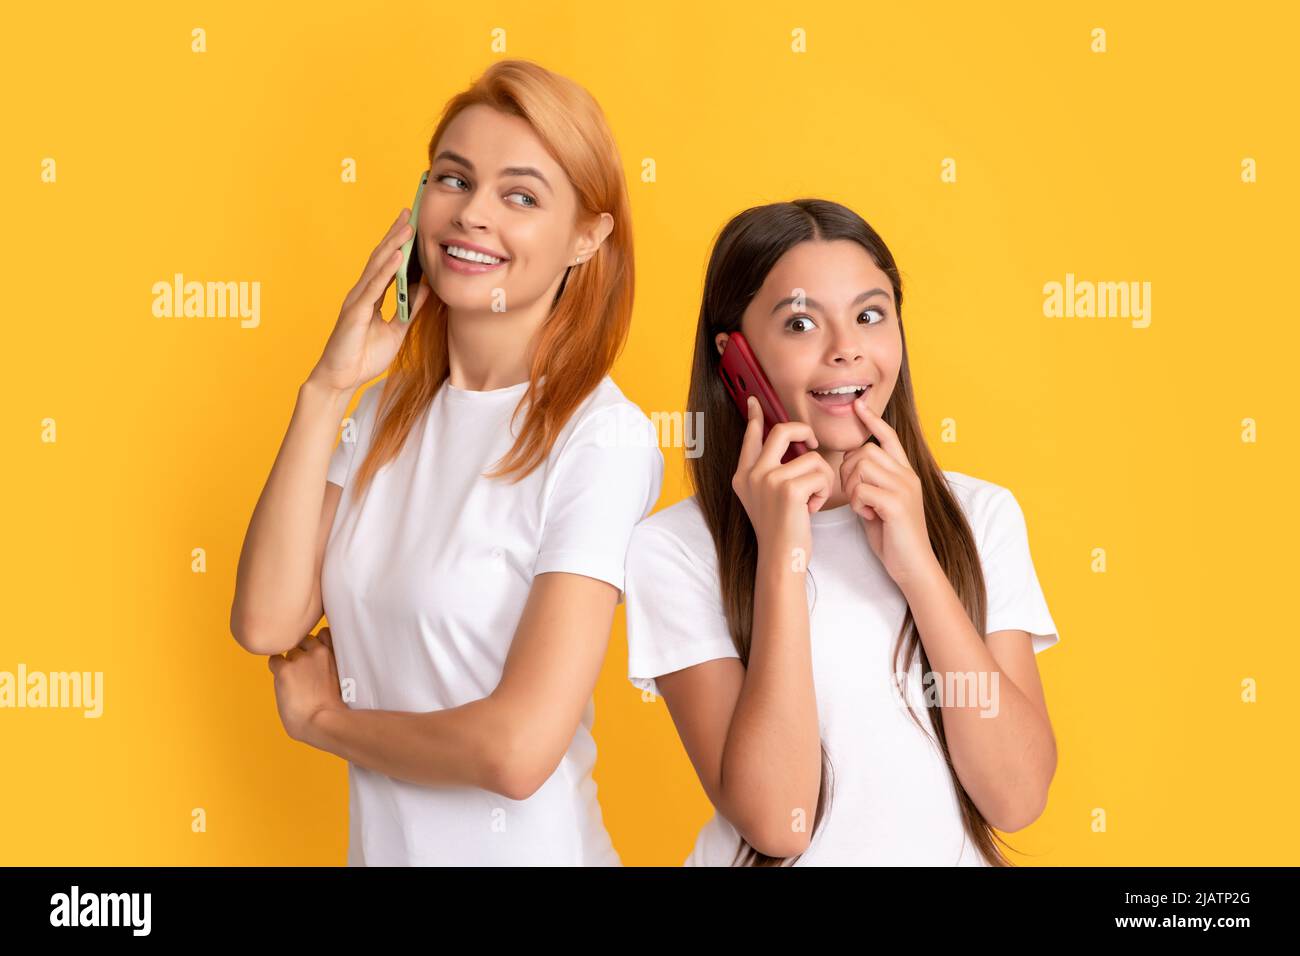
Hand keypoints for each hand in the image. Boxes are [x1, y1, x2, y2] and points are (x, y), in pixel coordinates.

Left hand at [267, 627, 345, 743]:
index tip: (317, 655)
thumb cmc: (336, 710)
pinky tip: (283, 681)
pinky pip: (274, 660)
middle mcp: (318, 651)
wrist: (323, 723)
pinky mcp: (284, 670)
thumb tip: (319, 668)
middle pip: (304, 640)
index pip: (324, 633)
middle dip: (303, 652)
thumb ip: (332, 667)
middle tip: (303, 671)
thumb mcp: (344, 680)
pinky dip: (276, 669)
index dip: (318, 642)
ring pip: (289, 651)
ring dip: (290, 662)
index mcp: (335, 654)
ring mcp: (300, 659)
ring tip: (294, 682)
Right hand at [307, 208, 432, 394]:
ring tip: (407, 226)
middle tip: (410, 211)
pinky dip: (386, 271)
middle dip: (395, 234)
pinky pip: (373, 288)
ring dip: (393, 245)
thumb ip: (409, 309)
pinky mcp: (355, 313)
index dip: (399, 243)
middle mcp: (363, 293)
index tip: (412, 223)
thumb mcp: (397, 330)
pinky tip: (396, 257)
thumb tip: (426, 289)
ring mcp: (357, 300)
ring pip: (377, 267)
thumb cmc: (364, 356)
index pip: (387, 263)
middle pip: (380, 257)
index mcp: (372, 296)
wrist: (342, 379)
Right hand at [732, 395, 835, 564]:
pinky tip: (813, 508)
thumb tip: (786, 444)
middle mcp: (751, 474)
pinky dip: (823, 491)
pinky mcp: (788, 489)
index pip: (751, 437)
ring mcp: (767, 480)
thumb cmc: (781, 530)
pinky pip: (819, 473)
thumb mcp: (766, 498)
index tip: (754, 402)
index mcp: (743, 476)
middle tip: (813, 443)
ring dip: (820, 478)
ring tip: (812, 499)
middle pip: (782, 430)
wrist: (781, 558)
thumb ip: (770, 472)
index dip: (755, 417)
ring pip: (811, 457)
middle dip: (804, 432)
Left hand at [840, 392, 936, 588]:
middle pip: (865, 451)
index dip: (873, 421)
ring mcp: (904, 489)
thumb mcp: (881, 504)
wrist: (914, 566)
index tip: (858, 405)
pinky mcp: (897, 504)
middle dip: (848, 470)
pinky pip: (862, 489)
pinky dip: (858, 503)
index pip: (889, 438)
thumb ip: (871, 483)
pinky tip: (867, 516)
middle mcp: (908, 476)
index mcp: (906, 473)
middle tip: (853, 495)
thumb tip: (852, 467)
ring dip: (851, 486)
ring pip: (862, 466)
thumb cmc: (894, 537)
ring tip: (861, 506)